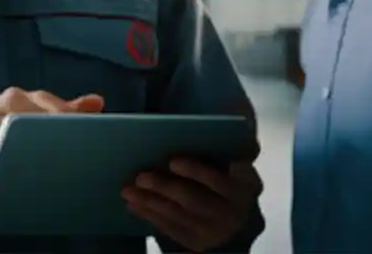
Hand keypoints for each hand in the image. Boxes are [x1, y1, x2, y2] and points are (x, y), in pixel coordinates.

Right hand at [0, 87, 104, 187]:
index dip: (61, 110)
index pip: (42, 98)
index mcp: (18, 99)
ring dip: (17, 142)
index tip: (81, 125)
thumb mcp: (33, 128)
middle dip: (41, 122)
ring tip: (38, 157)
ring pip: (0, 126)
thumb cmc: (3, 142)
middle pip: (19, 105)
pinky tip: (7, 170)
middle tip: (63, 141)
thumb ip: (62, 116)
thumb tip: (98, 102)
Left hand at [122, 158, 262, 251]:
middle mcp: (234, 212)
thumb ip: (212, 149)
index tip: (172, 160)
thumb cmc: (223, 176)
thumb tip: (178, 129)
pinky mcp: (198, 243)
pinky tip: (134, 204)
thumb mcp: (227, 162)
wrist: (232, 215)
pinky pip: (171, 230)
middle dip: (165, 188)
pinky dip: (151, 216)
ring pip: (179, 216)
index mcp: (244, 186)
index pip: (220, 179)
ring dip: (150, 202)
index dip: (196, 171)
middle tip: (140, 177)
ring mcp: (216, 231)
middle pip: (194, 199)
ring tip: (127, 190)